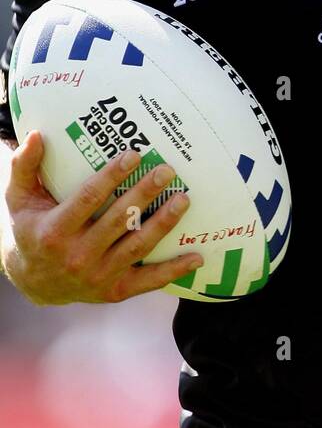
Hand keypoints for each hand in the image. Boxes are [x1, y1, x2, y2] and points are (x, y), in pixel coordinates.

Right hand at [2, 129, 202, 304]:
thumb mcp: (20, 199)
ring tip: (183, 199)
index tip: (134, 154)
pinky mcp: (115, 291)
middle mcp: (77, 256)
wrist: (35, 282)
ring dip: (163, 223)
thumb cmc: (32, 230)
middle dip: (144, 194)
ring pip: (137, 247)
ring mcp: (98, 276)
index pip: (87, 199)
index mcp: (54, 231)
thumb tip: (36, 135)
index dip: (111, 177)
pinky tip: (196, 257)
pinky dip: (174, 271)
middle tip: (166, 171)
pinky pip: (148, 282)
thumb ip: (25, 166)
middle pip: (118, 221)